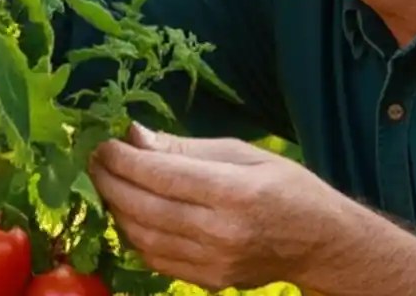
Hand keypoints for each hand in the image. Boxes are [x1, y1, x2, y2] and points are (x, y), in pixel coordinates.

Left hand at [87, 124, 415, 294]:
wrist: (321, 242)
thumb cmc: (287, 187)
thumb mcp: (244, 152)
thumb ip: (187, 149)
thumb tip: (137, 136)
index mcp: (233, 192)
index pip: (160, 175)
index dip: (123, 159)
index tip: (103, 144)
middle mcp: (220, 231)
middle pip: (144, 208)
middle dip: (110, 182)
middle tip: (94, 162)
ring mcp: (213, 262)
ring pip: (143, 237)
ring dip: (116, 209)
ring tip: (108, 185)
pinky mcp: (209, 280)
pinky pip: (156, 259)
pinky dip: (135, 235)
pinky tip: (130, 214)